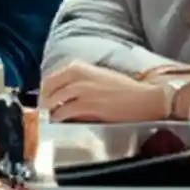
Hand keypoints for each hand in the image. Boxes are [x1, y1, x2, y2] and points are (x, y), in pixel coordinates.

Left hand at [41, 60, 167, 122]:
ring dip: (51, 112)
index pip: (50, 78)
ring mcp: (81, 90)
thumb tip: (62, 93)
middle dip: (45, 102)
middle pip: (48, 89)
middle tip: (46, 112)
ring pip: (53, 102)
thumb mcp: (97, 76)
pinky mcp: (87, 106)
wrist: (144, 98)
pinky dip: (60, 118)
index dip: (45, 92)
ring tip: (53, 119)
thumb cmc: (124, 89)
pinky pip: (64, 113)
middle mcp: (77, 76)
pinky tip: (62, 122)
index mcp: (78, 67)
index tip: (45, 100)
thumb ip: (78, 81)